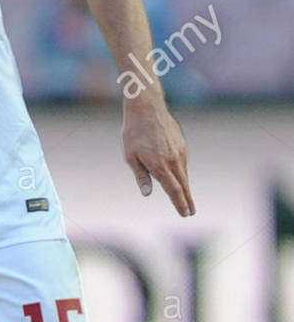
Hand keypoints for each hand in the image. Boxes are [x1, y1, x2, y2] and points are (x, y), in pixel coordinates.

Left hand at [122, 98, 194, 216]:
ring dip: (185, 187)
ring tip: (186, 199)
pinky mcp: (181, 144)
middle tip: (191, 212)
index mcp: (160, 165)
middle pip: (183, 185)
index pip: (174, 190)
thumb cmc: (134, 133)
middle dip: (187, 200)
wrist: (147, 108)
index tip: (185, 213)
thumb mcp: (131, 156)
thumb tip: (147, 194)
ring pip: (183, 174)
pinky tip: (179, 178)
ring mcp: (179, 151)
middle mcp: (173, 160)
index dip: (179, 203)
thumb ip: (141, 176)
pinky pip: (182, 163)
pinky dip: (182, 173)